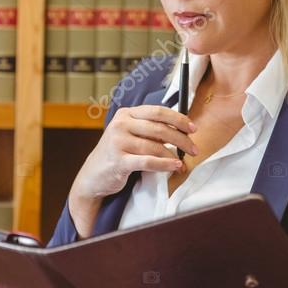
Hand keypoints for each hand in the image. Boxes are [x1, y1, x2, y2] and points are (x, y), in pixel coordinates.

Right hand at [69, 106, 197, 236]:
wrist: (93, 175)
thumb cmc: (118, 153)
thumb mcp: (130, 135)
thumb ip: (150, 129)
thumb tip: (182, 130)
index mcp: (126, 114)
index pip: (158, 111)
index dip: (178, 119)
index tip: (193, 128)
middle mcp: (120, 125)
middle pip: (159, 129)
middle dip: (181, 139)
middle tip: (194, 149)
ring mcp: (118, 142)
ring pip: (155, 146)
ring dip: (174, 155)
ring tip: (184, 163)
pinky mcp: (118, 160)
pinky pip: (148, 161)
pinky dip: (165, 164)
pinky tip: (176, 167)